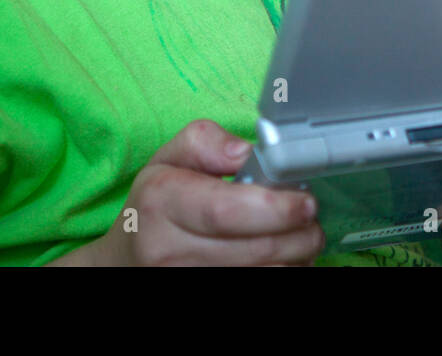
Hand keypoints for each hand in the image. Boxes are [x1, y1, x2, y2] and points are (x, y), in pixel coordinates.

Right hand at [53, 119, 324, 265]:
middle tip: (313, 220)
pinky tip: (283, 258)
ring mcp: (185, 280)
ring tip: (300, 238)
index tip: (305, 202)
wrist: (128, 259)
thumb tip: (247, 152)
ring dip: (295, 258)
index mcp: (161, 201)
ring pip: (264, 275)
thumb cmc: (157, 205)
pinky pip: (260, 287)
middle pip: (254, 250)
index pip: (225, 211)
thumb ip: (207, 143)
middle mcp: (169, 249)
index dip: (274, 209)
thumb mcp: (168, 159)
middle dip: (298, 236)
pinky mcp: (202, 297)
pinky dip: (282, 273)